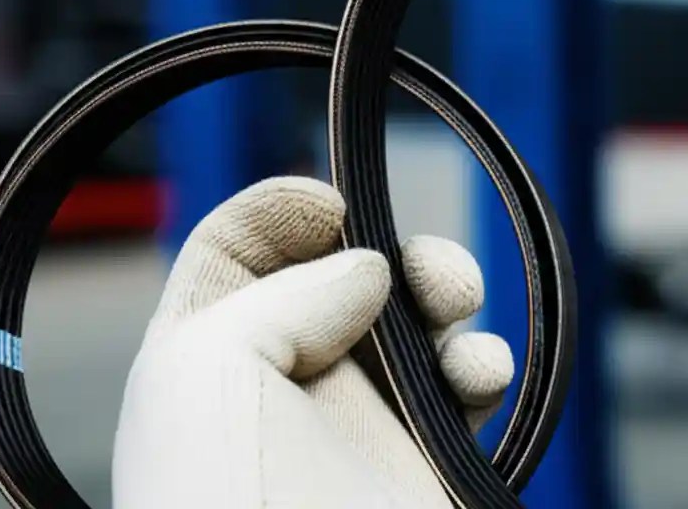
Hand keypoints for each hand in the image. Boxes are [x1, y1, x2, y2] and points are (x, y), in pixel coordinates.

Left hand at [112, 177, 512, 507]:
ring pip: (413, 323)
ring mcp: (358, 422)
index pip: (237, 252)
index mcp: (208, 356)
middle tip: (423, 270)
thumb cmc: (222, 498)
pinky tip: (479, 375)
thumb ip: (285, 289)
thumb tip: (367, 273)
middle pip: (343, 276)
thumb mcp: (204, 365)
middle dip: (390, 251)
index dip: (280, 213)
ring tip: (459, 309)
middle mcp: (283, 383)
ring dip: (447, 297)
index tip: (329, 208)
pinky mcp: (424, 458)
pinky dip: (484, 361)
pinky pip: (465, 385)